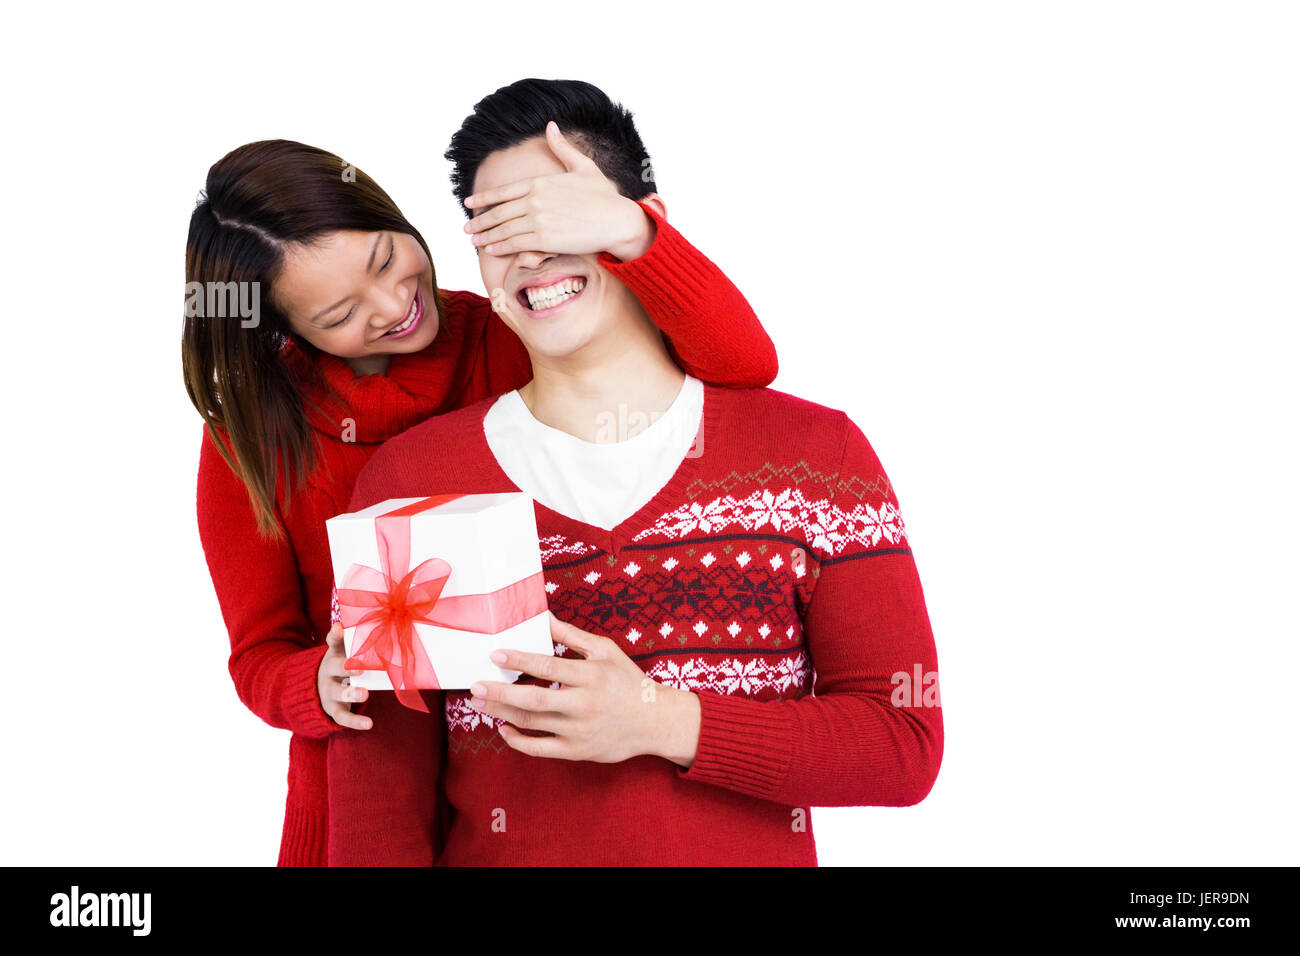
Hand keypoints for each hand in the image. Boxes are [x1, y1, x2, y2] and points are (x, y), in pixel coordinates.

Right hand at [317, 622, 372, 729]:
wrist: (316, 690)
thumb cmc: (340, 666)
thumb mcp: (342, 652)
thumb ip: (352, 641)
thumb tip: (365, 627)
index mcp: (333, 654)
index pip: (332, 642)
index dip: (335, 635)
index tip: (340, 628)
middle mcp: (328, 672)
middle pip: (334, 668)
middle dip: (346, 668)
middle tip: (359, 668)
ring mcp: (329, 692)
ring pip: (338, 693)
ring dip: (351, 694)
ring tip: (364, 694)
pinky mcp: (333, 709)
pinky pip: (343, 717)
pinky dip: (356, 721)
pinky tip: (369, 724)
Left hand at [463, 121, 654, 261]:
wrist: (617, 220)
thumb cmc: (603, 195)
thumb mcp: (582, 166)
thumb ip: (562, 148)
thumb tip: (551, 125)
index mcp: (540, 182)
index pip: (503, 191)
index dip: (484, 198)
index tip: (470, 202)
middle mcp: (535, 200)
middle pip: (499, 212)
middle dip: (480, 220)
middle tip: (467, 226)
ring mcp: (538, 220)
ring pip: (504, 229)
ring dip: (486, 236)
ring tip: (474, 240)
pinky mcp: (544, 240)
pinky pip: (515, 244)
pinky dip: (500, 247)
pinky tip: (490, 250)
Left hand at [466, 612, 700, 765]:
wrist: (654, 721)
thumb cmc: (627, 681)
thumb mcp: (605, 651)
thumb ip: (572, 636)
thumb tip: (543, 617)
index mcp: (591, 675)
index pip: (548, 666)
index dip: (519, 660)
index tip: (495, 654)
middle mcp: (584, 704)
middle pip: (534, 699)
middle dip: (501, 692)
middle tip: (475, 686)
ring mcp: (579, 731)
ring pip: (533, 723)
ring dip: (502, 712)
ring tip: (480, 703)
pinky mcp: (577, 751)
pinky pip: (540, 749)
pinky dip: (518, 740)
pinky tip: (503, 728)